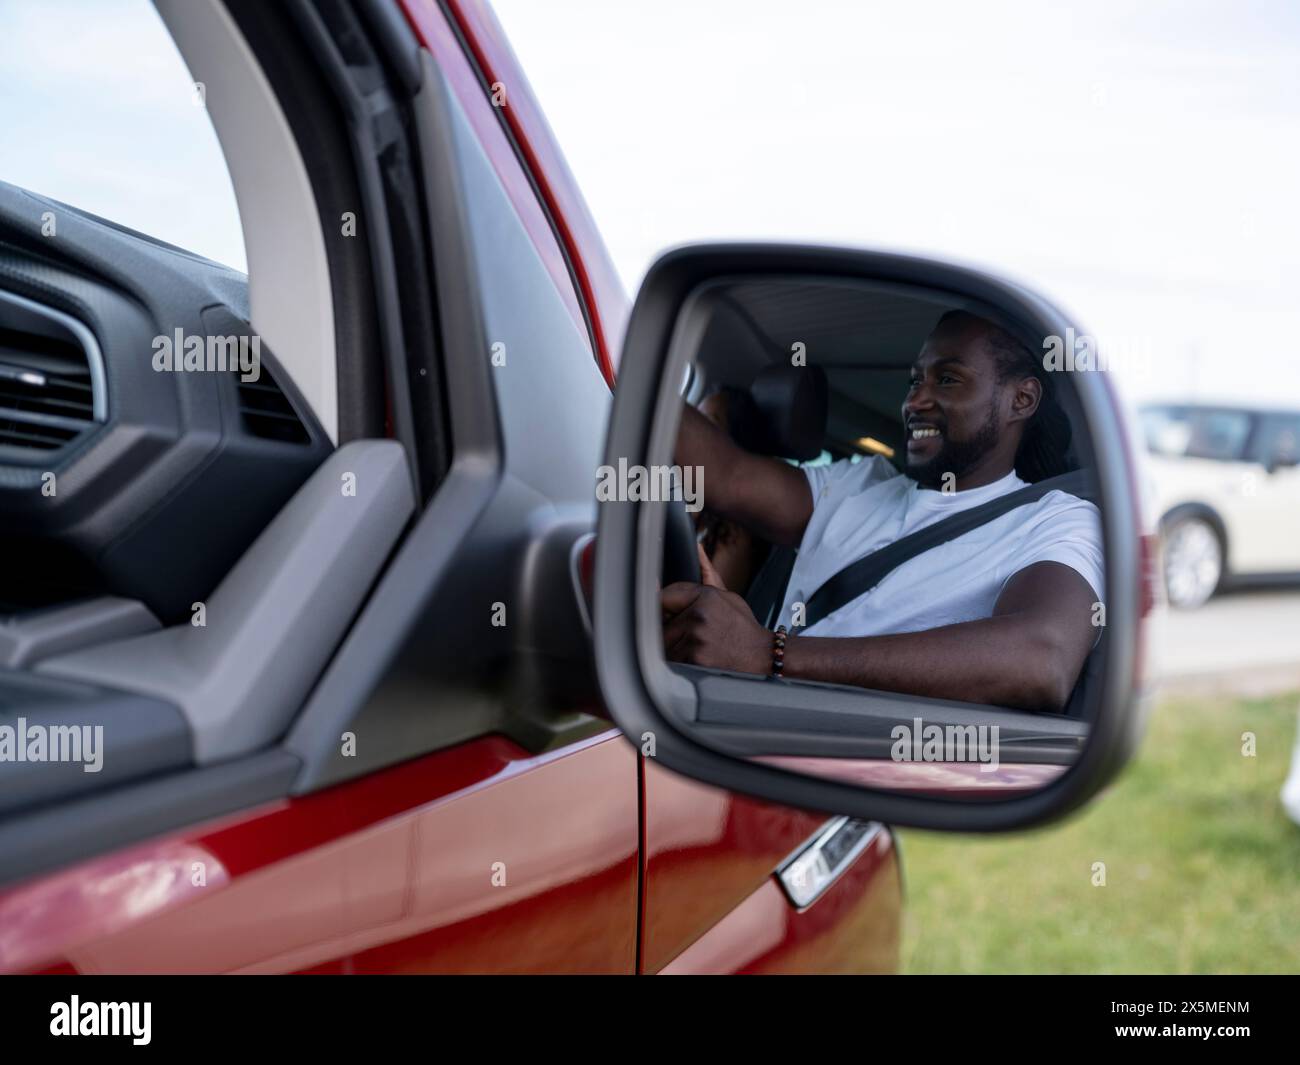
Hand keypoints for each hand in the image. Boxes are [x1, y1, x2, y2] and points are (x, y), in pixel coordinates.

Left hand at [660, 545, 770, 674]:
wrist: (761, 655)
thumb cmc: (742, 626)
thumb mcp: (727, 595)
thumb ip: (707, 573)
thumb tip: (697, 548)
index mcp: (705, 596)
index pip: (665, 596)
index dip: (658, 605)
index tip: (660, 611)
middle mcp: (699, 615)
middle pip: (661, 622)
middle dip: (666, 628)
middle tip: (683, 633)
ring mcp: (697, 638)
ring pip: (665, 642)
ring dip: (673, 645)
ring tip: (694, 646)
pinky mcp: (695, 659)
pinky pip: (673, 659)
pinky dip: (679, 660)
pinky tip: (696, 657)